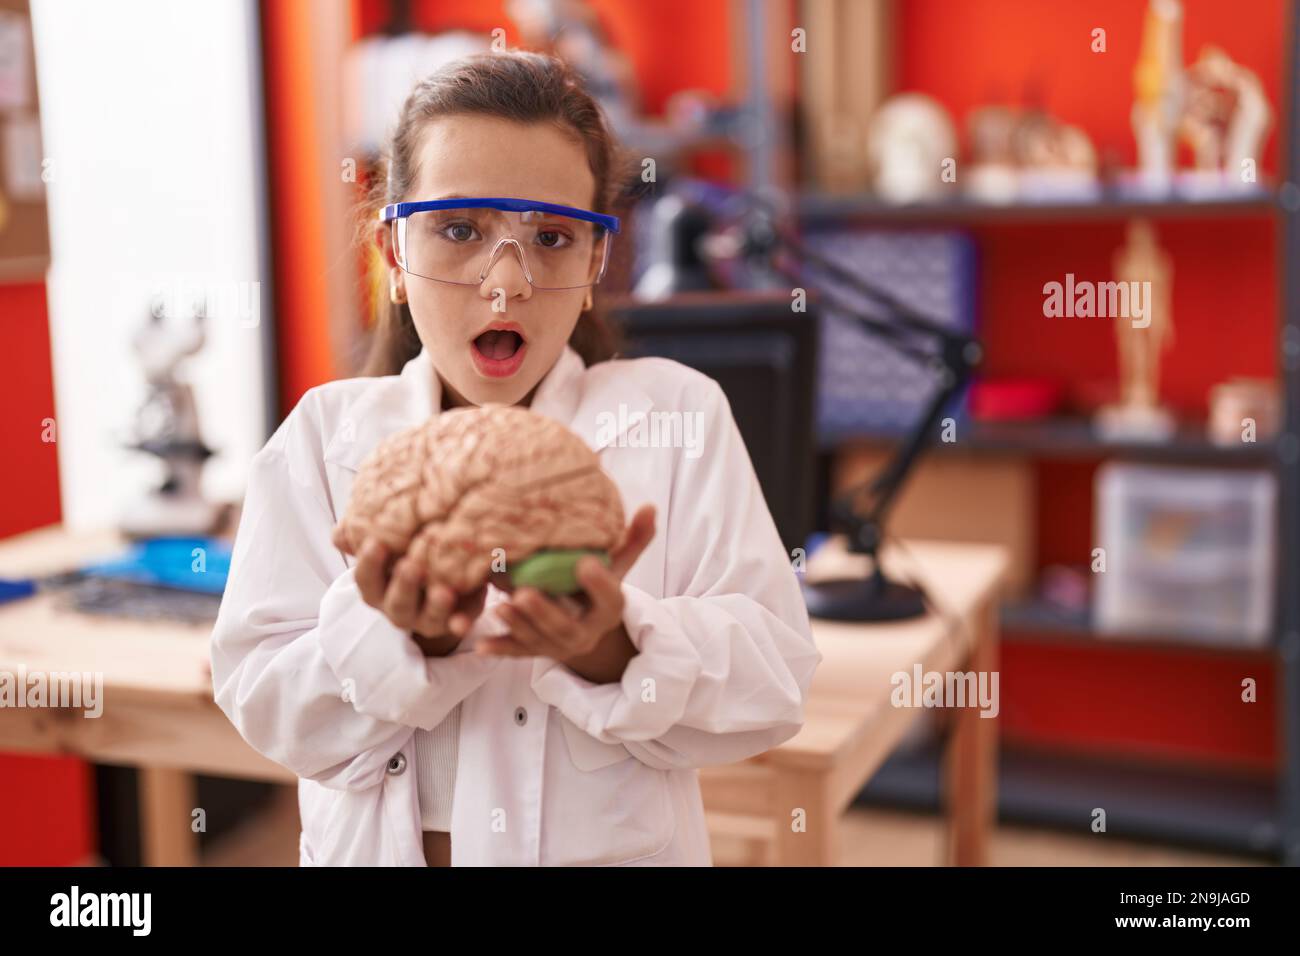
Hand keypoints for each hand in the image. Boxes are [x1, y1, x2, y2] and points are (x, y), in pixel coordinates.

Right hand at [332, 526, 485, 655]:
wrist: (436, 586)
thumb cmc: (405, 556)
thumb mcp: (388, 545)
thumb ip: (365, 536)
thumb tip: (338, 533)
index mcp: (378, 590)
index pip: (366, 579)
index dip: (369, 564)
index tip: (376, 542)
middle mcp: (399, 608)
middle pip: (397, 603)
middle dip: (403, 585)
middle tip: (410, 565)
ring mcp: (427, 620)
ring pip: (428, 620)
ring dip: (435, 607)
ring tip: (444, 591)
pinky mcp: (454, 621)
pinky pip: (457, 627)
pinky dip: (460, 624)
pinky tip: (463, 621)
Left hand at [477, 505, 656, 681]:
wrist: (586, 623)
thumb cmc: (597, 584)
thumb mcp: (617, 564)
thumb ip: (632, 538)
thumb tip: (650, 507)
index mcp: (609, 610)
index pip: (610, 599)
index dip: (599, 584)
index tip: (586, 564)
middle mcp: (586, 633)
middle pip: (566, 627)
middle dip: (545, 613)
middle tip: (525, 593)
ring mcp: (559, 646)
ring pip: (538, 640)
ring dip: (518, 626)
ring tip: (500, 607)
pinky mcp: (536, 651)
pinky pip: (517, 652)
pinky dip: (500, 648)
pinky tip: (481, 645)